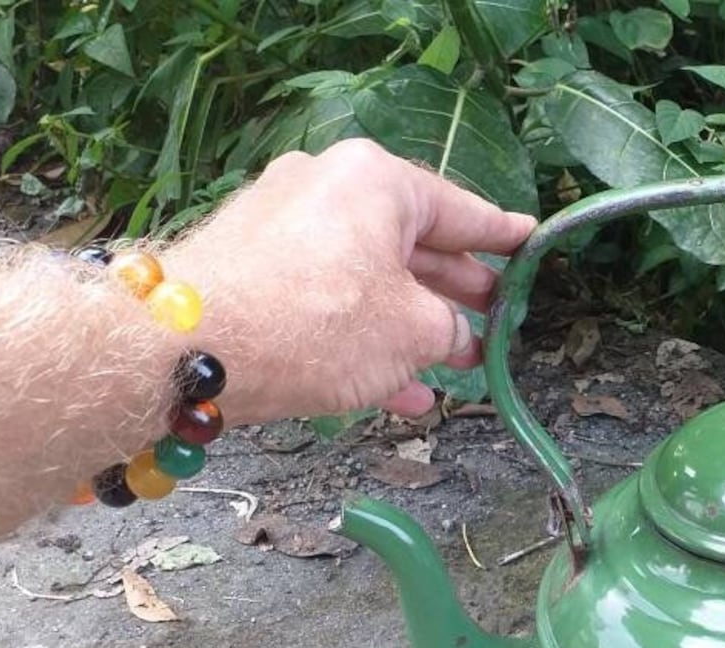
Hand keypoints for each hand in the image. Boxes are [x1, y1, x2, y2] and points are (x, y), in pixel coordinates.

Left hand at [162, 139, 535, 425]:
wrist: (193, 347)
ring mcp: (283, 227)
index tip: (531, 242)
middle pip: (410, 244)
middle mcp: (326, 189)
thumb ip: (450, 330)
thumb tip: (457, 337)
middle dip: (455, 291)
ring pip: (368, 279)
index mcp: (376, 180)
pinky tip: (397, 390)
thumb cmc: (320, 323)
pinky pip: (327, 300)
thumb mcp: (413, 331)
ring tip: (453, 368)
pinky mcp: (251, 270)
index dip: (502, 236)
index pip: (459, 209)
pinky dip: (364, 338)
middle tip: (494, 317)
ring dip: (412, 327)